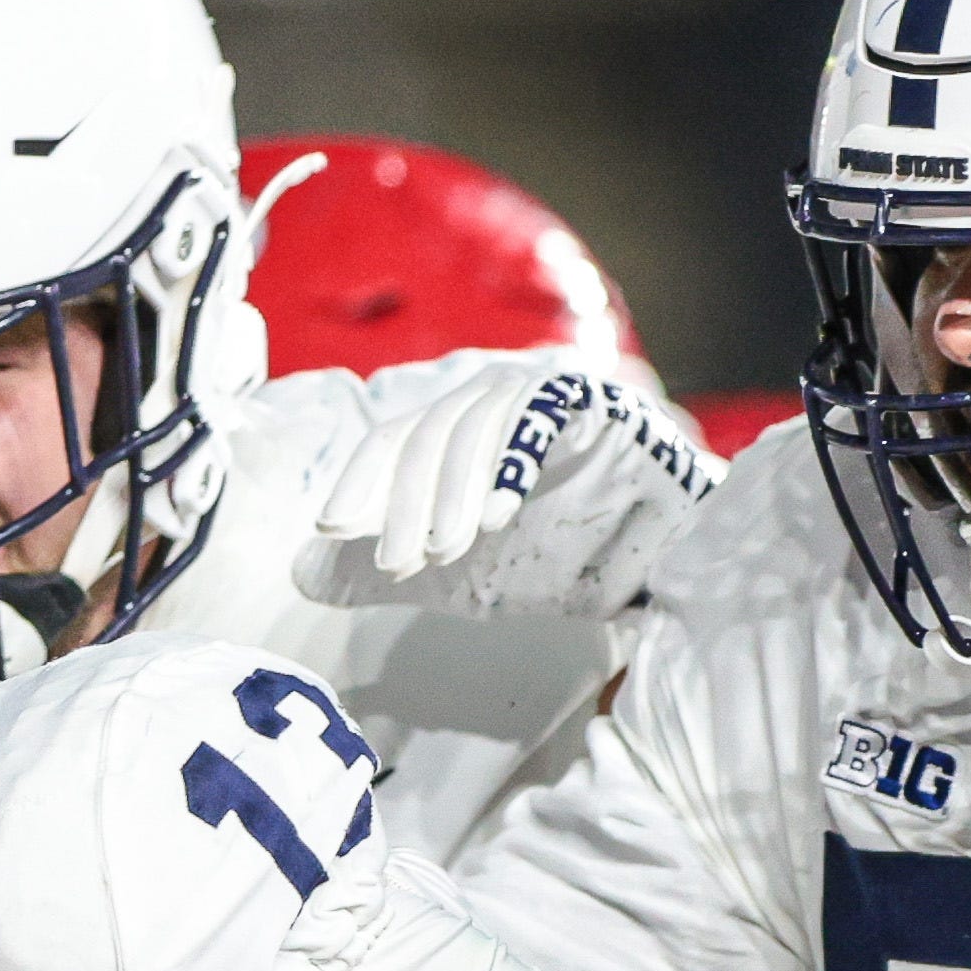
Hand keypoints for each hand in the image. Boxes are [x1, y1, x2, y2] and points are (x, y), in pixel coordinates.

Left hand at [297, 358, 716, 621]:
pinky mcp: (593, 402)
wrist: (669, 557)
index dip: (357, 483)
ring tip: (446, 552)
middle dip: (404, 504)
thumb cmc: (560, 554)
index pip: (393, 442)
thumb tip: (301, 576)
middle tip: (397, 565)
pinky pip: (541, 420)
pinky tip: (499, 517)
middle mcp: (492, 400)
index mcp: (456, 431)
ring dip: (453, 493)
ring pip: (476, 426)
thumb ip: (382, 570)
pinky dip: (513, 465)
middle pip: (428, 435)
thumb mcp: (457, 576)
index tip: (330, 532)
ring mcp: (544, 394)